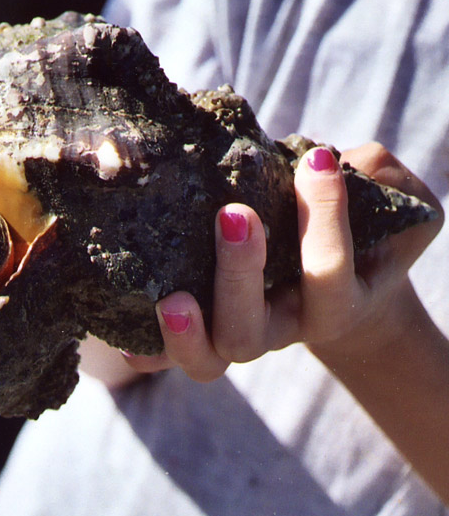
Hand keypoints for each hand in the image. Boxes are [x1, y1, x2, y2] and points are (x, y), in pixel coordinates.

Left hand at [124, 143, 442, 380]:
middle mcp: (282, 328)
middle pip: (252, 330)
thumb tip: (331, 159)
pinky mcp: (203, 332)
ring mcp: (238, 335)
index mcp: (336, 303)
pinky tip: (125, 344)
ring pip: (210, 357)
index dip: (325, 221)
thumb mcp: (390, 207)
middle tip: (233, 214)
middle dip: (239, 275)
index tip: (314, 162)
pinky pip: (170, 357)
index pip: (330, 274)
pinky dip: (150, 353)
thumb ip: (380, 181)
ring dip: (186, 333)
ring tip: (172, 299)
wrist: (343, 281)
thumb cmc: (363, 232)